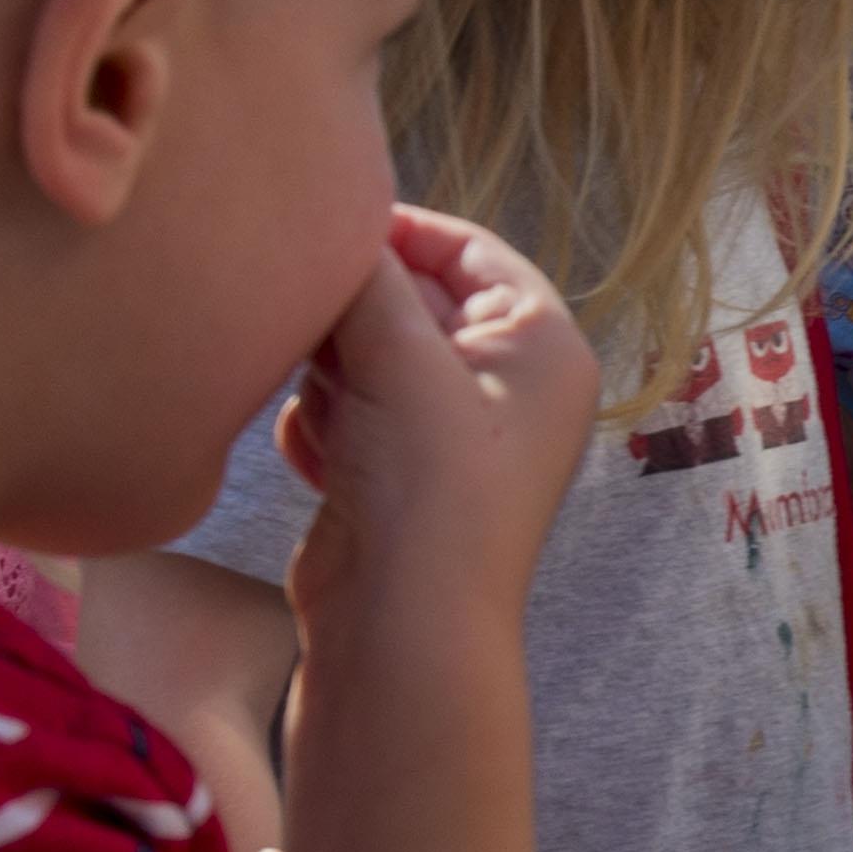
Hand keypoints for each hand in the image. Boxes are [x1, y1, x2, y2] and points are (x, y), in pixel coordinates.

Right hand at [283, 208, 595, 628]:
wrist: (400, 629)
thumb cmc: (428, 488)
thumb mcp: (400, 357)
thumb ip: (366, 276)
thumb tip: (334, 222)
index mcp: (542, 346)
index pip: (469, 249)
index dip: (397, 231)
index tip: (322, 223)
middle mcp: (507, 386)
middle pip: (411, 302)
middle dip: (355, 317)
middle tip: (310, 324)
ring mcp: (450, 435)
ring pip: (367, 358)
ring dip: (332, 376)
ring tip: (337, 414)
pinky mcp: (397, 475)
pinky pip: (345, 414)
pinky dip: (324, 428)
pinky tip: (325, 462)